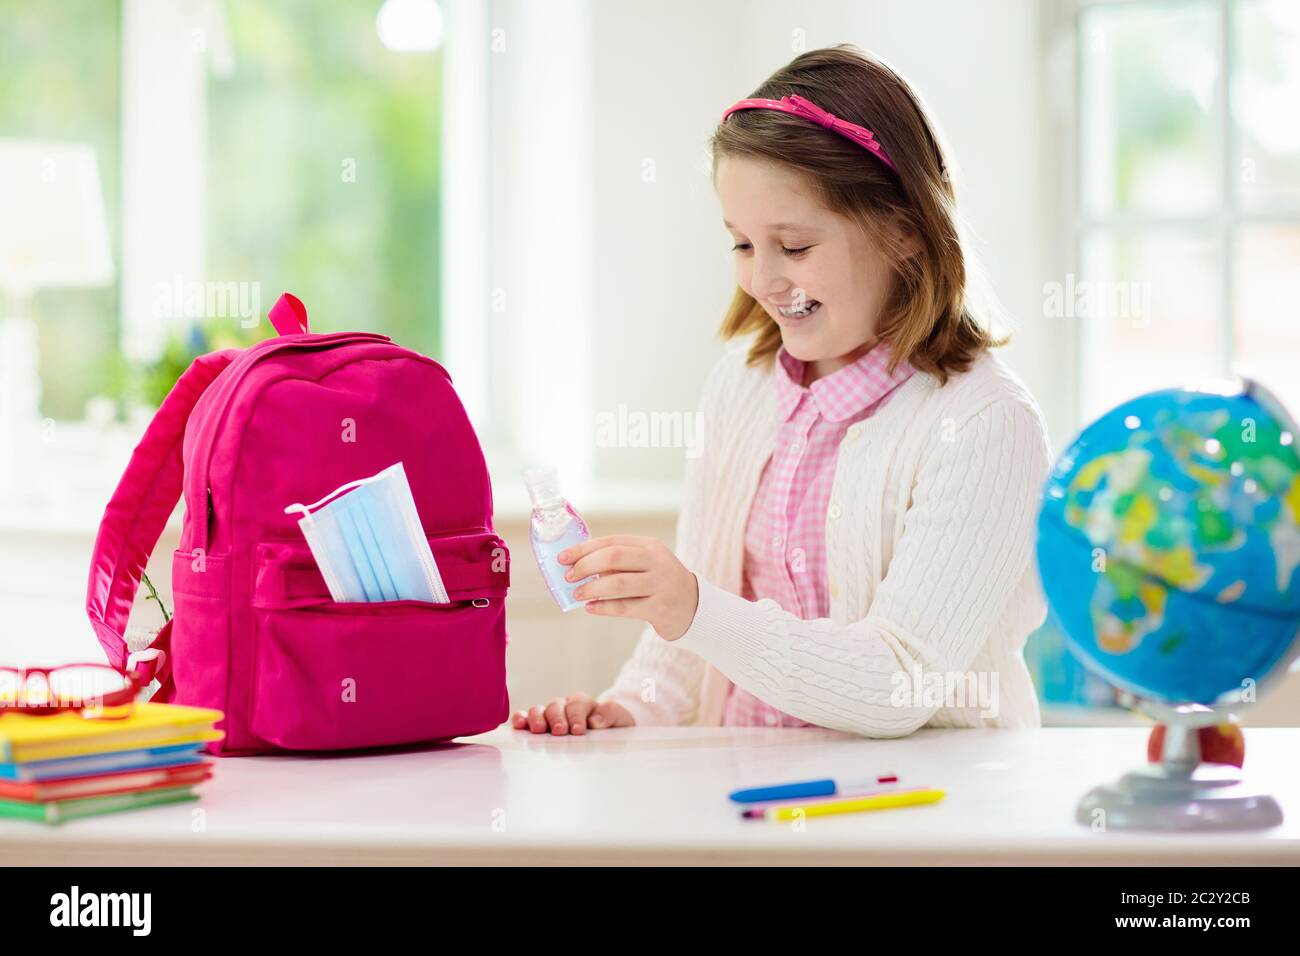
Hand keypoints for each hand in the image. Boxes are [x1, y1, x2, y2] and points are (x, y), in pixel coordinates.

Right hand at [511, 693, 635, 734]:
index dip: (577, 716)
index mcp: (585, 703)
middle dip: (557, 718)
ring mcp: (550, 714)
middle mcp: (564, 706)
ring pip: (539, 709)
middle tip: (559, 731)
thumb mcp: (620, 720)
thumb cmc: (612, 727)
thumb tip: (595, 720)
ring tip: (538, 730)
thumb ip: (611, 715)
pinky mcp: (539, 723)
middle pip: (556, 706)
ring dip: (537, 718)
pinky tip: (519, 726)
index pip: (577, 704)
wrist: (610, 732)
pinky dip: (520, 719)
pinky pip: (526, 718)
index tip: (579, 730)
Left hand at [558, 534, 698, 640]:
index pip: (612, 541)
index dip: (584, 549)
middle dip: (586, 566)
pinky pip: (625, 607)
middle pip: (614, 557)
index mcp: (650, 546)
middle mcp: (657, 561)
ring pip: (618, 583)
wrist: (694, 607)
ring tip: (578, 594)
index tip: (563, 558)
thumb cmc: (659, 583)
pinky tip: (591, 608)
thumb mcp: (645, 565)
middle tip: (570, 577)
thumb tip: (579, 566)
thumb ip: (618, 563)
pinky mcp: (660, 607)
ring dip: (592, 589)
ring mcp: (661, 584)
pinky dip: (604, 607)